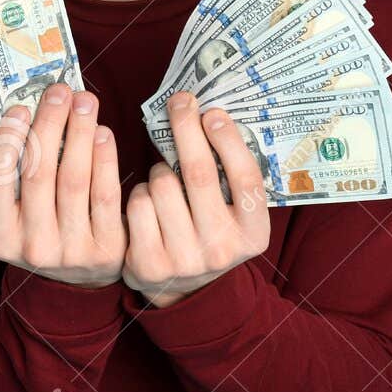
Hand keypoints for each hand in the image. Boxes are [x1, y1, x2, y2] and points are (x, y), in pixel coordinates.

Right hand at [0, 83, 124, 287]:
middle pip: (39, 174)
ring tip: (84, 101)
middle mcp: (33, 248)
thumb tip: (28, 111)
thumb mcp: (15, 217)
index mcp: (0, 238)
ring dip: (79, 133)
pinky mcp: (106, 248)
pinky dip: (105, 158)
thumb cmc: (43, 230)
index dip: (7, 141)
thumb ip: (15, 177)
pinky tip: (103, 132)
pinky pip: (105, 193)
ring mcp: (71, 251)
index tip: (20, 107)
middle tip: (59, 91)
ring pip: (74, 179)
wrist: (78, 284)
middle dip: (50, 125)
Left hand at [123, 92, 270, 307]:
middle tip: (181, 101)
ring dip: (159, 169)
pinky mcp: (150, 264)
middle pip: (199, 174)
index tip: (212, 111)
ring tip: (165, 181)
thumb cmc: (209, 231)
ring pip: (161, 184)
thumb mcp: (234, 214)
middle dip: (187, 129)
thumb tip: (209, 115)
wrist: (185, 290)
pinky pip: (137, 203)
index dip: (229, 141)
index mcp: (254, 234)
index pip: (246, 179)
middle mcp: (223, 249)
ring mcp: (186, 260)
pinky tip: (148, 203)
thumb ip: (230, 177)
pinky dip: (139, 192)